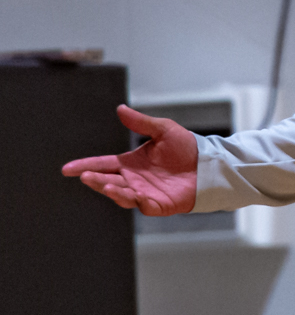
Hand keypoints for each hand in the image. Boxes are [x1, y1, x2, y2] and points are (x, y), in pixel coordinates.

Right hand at [62, 105, 197, 215]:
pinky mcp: (158, 204)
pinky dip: (137, 201)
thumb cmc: (186, 148)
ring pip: (122, 195)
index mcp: (130, 163)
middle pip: (108, 181)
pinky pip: (144, 206)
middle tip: (86, 176)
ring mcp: (144, 193)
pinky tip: (134, 195)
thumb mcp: (163, 130)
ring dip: (112, 191)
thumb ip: (141, 123)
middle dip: (96, 179)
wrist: (208, 163)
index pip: (102, 164)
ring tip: (105, 184)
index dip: (85, 166)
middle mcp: (133, 180)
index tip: (67, 169)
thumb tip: (121, 108)